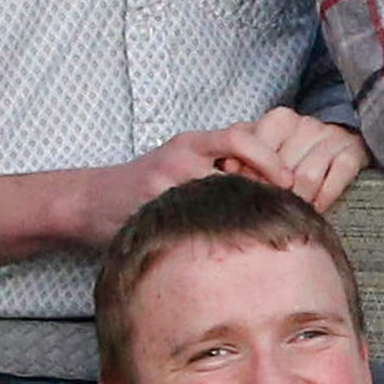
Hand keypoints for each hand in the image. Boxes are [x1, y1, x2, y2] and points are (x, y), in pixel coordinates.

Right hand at [78, 121, 295, 240]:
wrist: (92, 201)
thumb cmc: (149, 183)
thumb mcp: (183, 159)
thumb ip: (221, 158)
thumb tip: (277, 168)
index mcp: (192, 141)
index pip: (240, 137)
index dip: (270, 158)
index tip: (290, 181)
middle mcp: (180, 155)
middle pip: (237, 168)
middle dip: (266, 191)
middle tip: (288, 212)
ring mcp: (166, 182)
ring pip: (219, 196)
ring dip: (244, 215)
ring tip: (262, 232)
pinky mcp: (153, 208)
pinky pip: (194, 221)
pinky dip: (215, 232)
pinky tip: (228, 245)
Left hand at [250, 107, 369, 211]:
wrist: (338, 144)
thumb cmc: (294, 153)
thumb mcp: (265, 149)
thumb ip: (244, 154)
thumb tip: (227, 167)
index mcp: (280, 119)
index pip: (258, 147)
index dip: (252, 174)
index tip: (252, 191)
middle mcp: (307, 124)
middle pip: (283, 169)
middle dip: (278, 194)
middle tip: (275, 208)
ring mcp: (331, 136)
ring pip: (308, 176)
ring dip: (301, 199)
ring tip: (296, 210)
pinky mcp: (353, 152)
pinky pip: (337, 178)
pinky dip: (325, 197)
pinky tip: (318, 207)